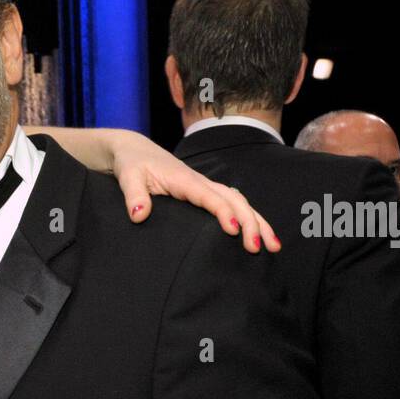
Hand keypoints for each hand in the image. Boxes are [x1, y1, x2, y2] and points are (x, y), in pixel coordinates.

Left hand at [107, 130, 279, 253]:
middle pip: (235, 200)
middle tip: (258, 247)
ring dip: (257, 222)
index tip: (233, 231)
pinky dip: (247, 219)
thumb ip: (134, 195)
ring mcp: (204, 188)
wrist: (133, 150)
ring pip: (239, 203)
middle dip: (251, 222)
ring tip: (272, 246)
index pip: (211, 197)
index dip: (224, 213)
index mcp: (185, 180)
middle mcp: (200, 183)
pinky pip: (231, 205)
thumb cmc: (131, 164)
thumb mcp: (127, 177)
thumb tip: (140, 214)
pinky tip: (257, 235)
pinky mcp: (203, 193)